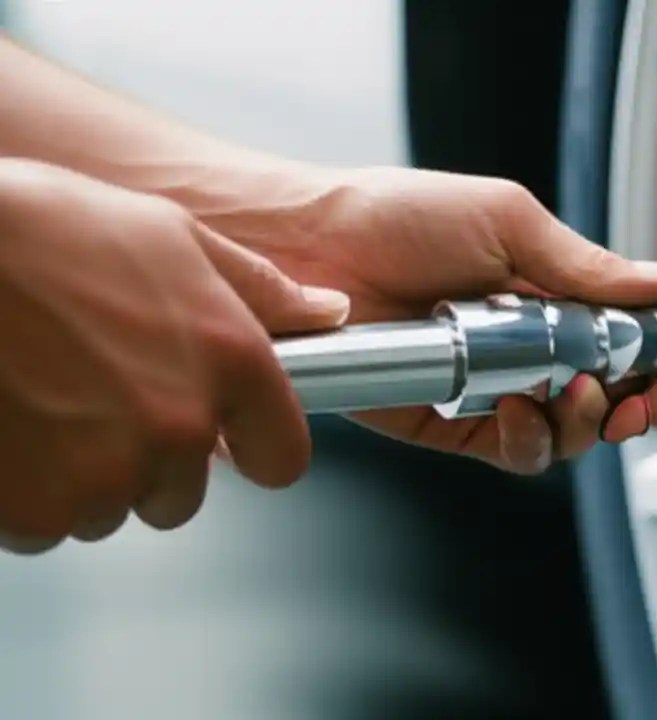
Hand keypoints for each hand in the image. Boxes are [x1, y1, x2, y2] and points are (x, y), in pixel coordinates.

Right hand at [0, 160, 349, 551]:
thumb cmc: (37, 229)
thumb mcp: (167, 233)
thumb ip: (257, 288)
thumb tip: (329, 312)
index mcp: (228, 360)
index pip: (282, 458)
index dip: (251, 451)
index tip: (226, 441)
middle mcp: (179, 425)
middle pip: (183, 494)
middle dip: (145, 462)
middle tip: (92, 397)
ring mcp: (107, 475)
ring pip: (108, 509)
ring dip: (78, 476)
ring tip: (38, 398)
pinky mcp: (35, 510)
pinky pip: (43, 528)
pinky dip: (22, 494)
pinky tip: (8, 429)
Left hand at [211, 166, 656, 473]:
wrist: (311, 246)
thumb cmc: (396, 216)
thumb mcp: (508, 222)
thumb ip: (585, 266)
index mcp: (552, 296)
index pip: (628, 341)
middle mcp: (529, 348)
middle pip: (609, 399)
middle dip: (638, 406)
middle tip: (640, 398)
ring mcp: (493, 388)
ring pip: (566, 435)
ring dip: (585, 425)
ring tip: (573, 395)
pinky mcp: (451, 423)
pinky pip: (510, 452)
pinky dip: (527, 441)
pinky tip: (517, 409)